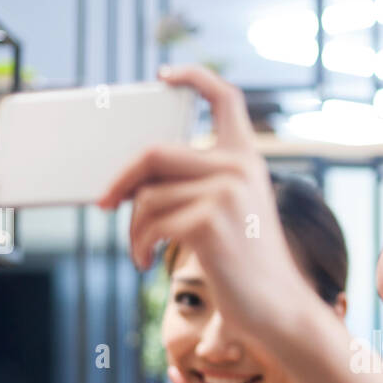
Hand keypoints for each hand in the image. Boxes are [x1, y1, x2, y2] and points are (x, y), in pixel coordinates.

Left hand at [98, 65, 317, 342]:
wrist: (277, 307)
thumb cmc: (247, 267)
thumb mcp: (231, 214)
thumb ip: (198, 185)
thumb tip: (135, 180)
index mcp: (247, 159)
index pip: (225, 99)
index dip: (194, 77)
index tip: (165, 75)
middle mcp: (238, 168)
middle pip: (154, 154)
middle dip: (120, 181)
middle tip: (104, 204)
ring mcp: (225, 192)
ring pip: (146, 196)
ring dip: (132, 229)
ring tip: (140, 251)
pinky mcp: (209, 221)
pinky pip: (150, 222)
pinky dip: (138, 245)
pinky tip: (144, 261)